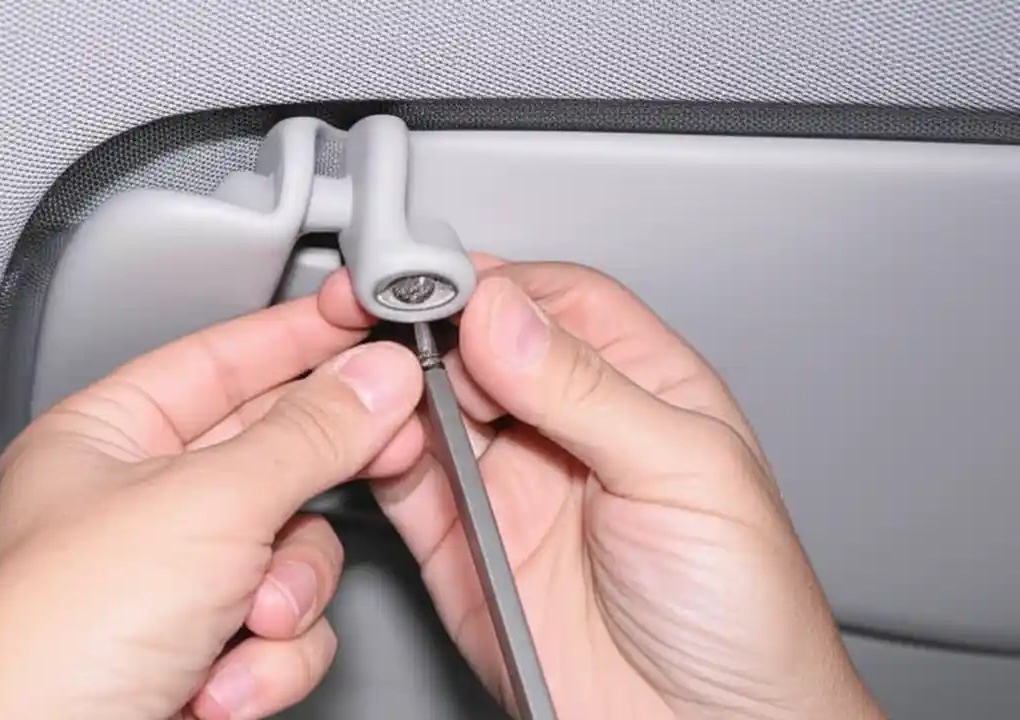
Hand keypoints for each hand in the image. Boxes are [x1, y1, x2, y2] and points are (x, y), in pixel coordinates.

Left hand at [0, 297, 424, 719]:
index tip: (361, 320)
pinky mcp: (203, 656)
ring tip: (249, 620)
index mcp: (104, 442)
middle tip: (388, 443)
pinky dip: (270, 661)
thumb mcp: (206, 505)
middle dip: (320, 478)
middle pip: (271, 456)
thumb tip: (371, 379)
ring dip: (286, 595)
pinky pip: (286, 629)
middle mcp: (138, 507)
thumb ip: (306, 436)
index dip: (294, 336)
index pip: (218, 361)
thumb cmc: (56, 641)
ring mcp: (174, 586)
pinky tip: (223, 683)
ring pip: (294, 552)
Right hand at [320, 258, 883, 718]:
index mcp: (639, 391)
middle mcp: (568, 429)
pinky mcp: (465, 543)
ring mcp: (512, 484)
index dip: (497, 280)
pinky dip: (378, 454)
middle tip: (388, 312)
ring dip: (395, 383)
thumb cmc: (746, 613)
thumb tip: (504, 315)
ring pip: (431, 406)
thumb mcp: (685, 474)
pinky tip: (382, 439)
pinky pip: (406, 482)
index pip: (556, 301)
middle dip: (429, 321)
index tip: (442, 275)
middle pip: (481, 344)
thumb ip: (588, 390)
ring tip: (378, 374)